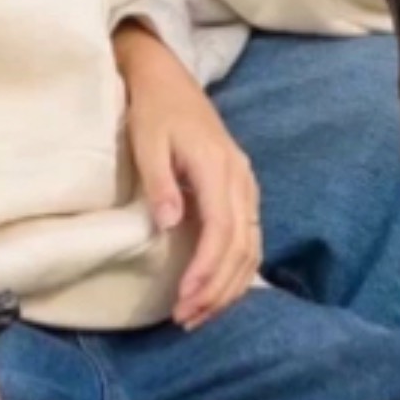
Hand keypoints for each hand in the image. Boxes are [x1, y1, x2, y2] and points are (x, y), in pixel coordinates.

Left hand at [114, 25, 259, 327]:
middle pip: (242, 247)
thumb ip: (160, 183)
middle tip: (186, 318)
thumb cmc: (154, 112)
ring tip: (198, 314)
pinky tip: (217, 291)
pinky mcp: (243, 191)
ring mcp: (247, 186)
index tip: (184, 298)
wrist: (169, 80)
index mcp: (218, 167)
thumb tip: (170, 224)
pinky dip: (237, 271)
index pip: (223, 231)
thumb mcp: (148, 142)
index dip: (207, 270)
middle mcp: (241, 180)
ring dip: (229, 287)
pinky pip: (250, 240)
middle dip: (216, 289)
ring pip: (251, 248)